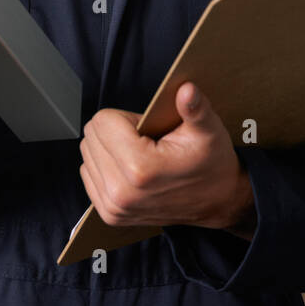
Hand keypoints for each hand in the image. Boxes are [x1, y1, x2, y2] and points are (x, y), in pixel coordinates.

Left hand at [79, 82, 255, 232]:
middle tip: (145, 141)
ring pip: (87, 154)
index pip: (102, 121)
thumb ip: (194, 108)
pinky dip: (105, 165)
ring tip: (139, 155)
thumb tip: (186, 90)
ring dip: (109, 148)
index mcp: (140, 168)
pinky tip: (129, 168)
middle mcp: (121, 192)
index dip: (126, 118)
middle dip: (115, 131)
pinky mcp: (109, 215)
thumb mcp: (208, 131)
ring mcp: (113, 207)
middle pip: (92, 136)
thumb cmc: (211, 164)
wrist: (217, 203)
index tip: (148, 129)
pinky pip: (88, 174)